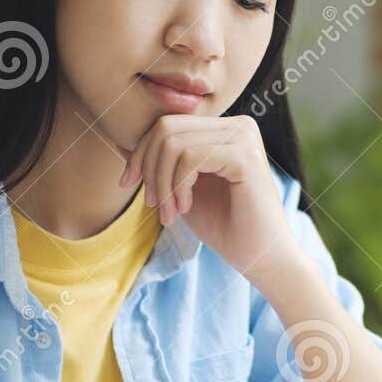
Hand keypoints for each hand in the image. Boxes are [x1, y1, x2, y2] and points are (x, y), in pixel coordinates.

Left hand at [118, 114, 306, 290]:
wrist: (260, 257)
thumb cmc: (225, 226)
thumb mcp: (180, 190)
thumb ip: (159, 164)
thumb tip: (120, 141)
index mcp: (225, 129)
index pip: (167, 124)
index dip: (140, 152)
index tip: (128, 185)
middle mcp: (239, 125)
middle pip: (166, 128)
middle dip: (148, 168)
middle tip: (152, 204)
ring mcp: (244, 137)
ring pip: (174, 143)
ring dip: (162, 183)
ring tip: (169, 213)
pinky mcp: (245, 156)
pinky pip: (190, 157)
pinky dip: (177, 186)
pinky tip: (184, 208)